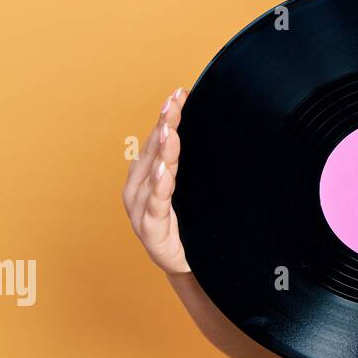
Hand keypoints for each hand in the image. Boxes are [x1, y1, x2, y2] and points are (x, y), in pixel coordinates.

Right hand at [121, 86, 191, 275]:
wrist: (189, 263)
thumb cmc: (189, 221)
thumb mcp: (192, 186)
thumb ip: (192, 162)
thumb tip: (218, 124)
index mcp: (147, 174)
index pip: (159, 139)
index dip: (168, 117)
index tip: (179, 93)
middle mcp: (139, 188)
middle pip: (153, 151)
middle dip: (164, 125)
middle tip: (173, 103)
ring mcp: (141, 209)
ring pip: (151, 175)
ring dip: (161, 152)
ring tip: (170, 131)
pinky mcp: (150, 229)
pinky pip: (155, 206)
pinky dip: (159, 188)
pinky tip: (164, 172)